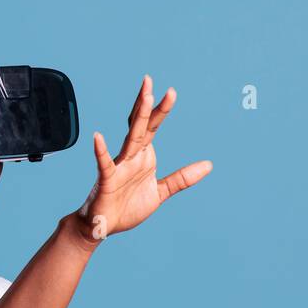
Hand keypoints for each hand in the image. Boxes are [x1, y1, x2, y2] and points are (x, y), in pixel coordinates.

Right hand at [70, 75, 211, 246]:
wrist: (103, 226)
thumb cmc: (127, 208)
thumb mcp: (160, 192)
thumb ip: (181, 178)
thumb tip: (208, 165)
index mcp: (143, 157)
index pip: (153, 128)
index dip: (161, 110)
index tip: (171, 92)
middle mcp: (131, 157)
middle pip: (142, 126)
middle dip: (147, 104)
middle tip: (150, 81)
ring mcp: (118, 167)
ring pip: (130, 138)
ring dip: (138, 117)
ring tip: (143, 97)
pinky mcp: (107, 181)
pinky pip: (104, 164)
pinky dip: (101, 151)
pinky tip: (99, 138)